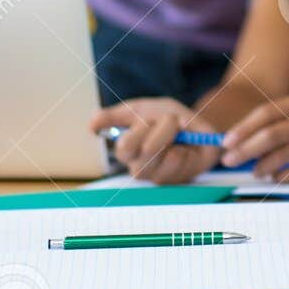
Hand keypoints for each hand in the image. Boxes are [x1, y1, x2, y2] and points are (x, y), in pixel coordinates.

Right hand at [88, 97, 221, 184]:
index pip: (124, 148)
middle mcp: (141, 167)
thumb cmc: (165, 118)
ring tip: (182, 131)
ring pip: (163, 163)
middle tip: (172, 120)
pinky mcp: (179, 179)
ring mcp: (160, 176)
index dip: (139, 132)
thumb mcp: (141, 109)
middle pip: (144, 158)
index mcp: (128, 151)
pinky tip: (189, 146)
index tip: (151, 118)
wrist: (197, 124)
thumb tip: (91, 124)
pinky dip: (187, 148)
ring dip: (176, 139)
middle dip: (161, 134)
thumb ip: (115, 116)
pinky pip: (181, 165)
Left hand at [221, 95, 288, 180]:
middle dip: (245, 149)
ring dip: (262, 166)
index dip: (243, 128)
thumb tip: (235, 144)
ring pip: (282, 155)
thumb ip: (271, 126)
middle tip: (229, 161)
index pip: (265, 113)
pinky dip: (280, 177)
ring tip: (254, 172)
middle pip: (271, 134)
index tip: (226, 142)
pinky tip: (273, 178)